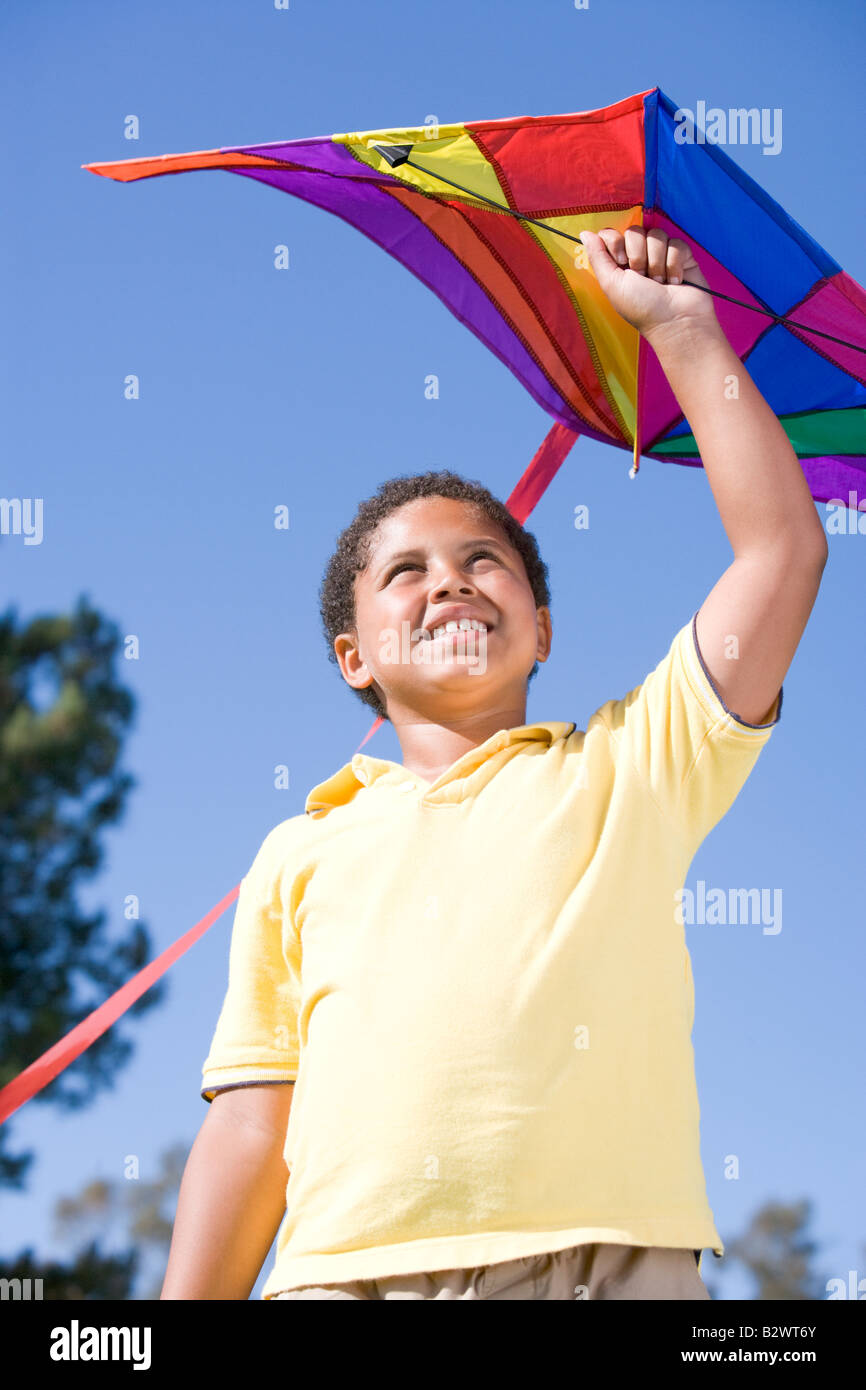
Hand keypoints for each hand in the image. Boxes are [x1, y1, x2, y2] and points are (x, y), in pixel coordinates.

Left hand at [578, 225, 718, 342]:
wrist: (676, 320)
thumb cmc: (641, 308)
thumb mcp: (612, 284)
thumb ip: (597, 257)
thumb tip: (584, 233)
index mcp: (619, 264)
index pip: (612, 234)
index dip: (616, 243)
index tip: (621, 263)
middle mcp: (639, 256)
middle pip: (635, 231)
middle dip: (638, 255)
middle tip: (643, 277)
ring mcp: (661, 254)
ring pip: (657, 235)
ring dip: (657, 262)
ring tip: (660, 283)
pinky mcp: (682, 255)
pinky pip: (676, 243)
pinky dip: (675, 263)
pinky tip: (675, 280)